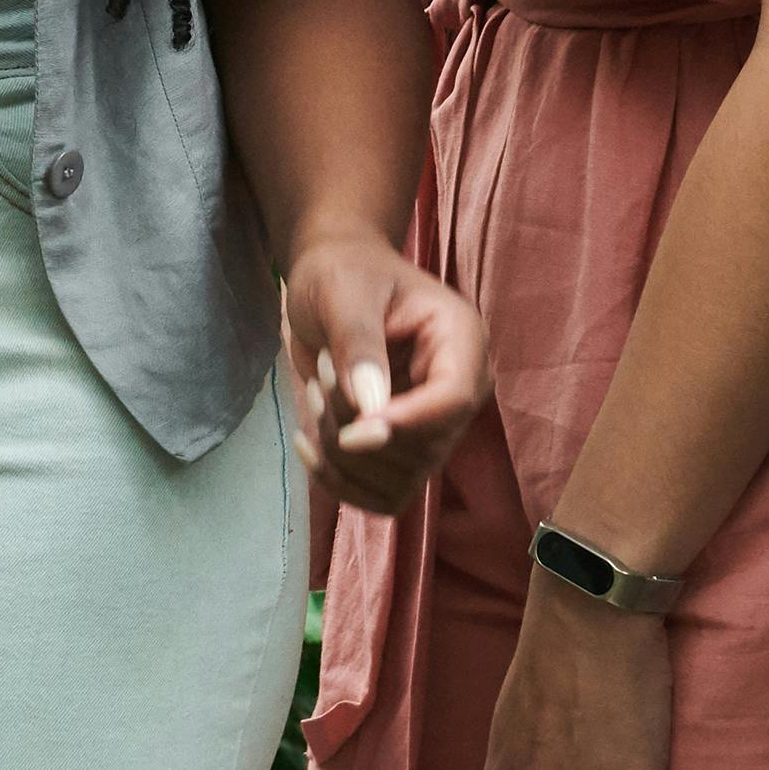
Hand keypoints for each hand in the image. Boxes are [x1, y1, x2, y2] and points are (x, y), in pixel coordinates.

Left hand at [281, 228, 485, 516]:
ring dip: (343, 454)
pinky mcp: (407, 448)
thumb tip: (371, 413)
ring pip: (401, 479)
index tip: (349, 432)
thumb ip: (358, 348)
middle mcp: (460, 388)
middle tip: (320, 376)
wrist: (334, 279)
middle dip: (358, 431)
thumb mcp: (344, 295)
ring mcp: (435, 424)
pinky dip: (338, 481)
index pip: (454, 402)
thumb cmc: (343, 273)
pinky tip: (307, 443)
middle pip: (426, 449)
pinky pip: (384, 495)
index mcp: (461, 341)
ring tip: (317, 391)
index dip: (404, 425)